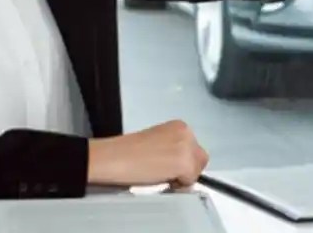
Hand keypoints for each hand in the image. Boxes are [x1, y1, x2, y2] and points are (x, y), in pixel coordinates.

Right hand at [87, 120, 209, 187]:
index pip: (194, 148)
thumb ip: (171, 148)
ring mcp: (187, 148)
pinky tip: (161, 181)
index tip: (167, 168)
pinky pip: (190, 180)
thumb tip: (179, 164)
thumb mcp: (156, 143)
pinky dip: (179, 185)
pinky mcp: (184, 163)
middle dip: (187, 170)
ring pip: (196, 170)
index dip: (183, 162)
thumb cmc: (126, 151)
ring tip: (161, 178)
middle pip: (200, 159)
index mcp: (180, 126)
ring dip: (183, 178)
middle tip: (166, 177)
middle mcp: (187, 133)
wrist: (113, 157)